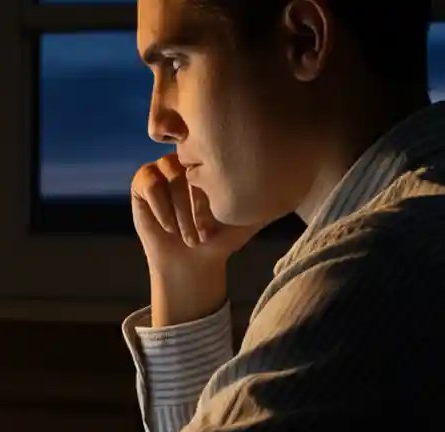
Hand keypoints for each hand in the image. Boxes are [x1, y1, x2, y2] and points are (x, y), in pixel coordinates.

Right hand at [131, 154, 260, 325]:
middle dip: (198, 206)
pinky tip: (169, 227)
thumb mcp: (250, 213)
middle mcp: (188, 158)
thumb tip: (303, 174)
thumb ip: (268, 193)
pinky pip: (149, 183)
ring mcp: (164, 167)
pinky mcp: (142, 181)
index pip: (215, 161)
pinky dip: (161, 207)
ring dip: (181, 211)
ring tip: (188, 236)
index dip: (217, 196)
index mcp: (214, 159)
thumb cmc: (223, 237)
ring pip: (171, 177)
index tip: (220, 226)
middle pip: (192, 166)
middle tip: (204, 234)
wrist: (194, 261)